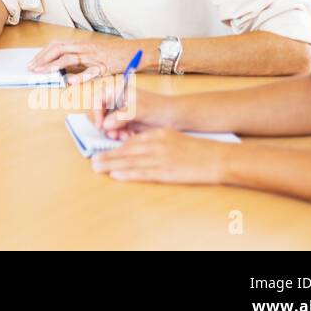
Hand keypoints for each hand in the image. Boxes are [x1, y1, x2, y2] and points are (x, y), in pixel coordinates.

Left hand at [28, 37, 145, 84]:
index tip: (32, 62)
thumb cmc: (113, 52)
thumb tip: (60, 65)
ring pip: (71, 58)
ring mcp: (94, 56)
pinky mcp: (105, 66)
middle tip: (32, 68)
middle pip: (59, 50)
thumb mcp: (92, 51)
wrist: (135, 50)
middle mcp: (85, 48)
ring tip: (43, 72)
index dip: (43, 53)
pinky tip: (70, 81)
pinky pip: (91, 71)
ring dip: (54, 66)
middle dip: (43, 59)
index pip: (57, 45)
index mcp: (81, 44)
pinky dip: (80, 76)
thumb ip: (78, 56)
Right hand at [88, 74, 174, 137]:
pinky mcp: (123, 124)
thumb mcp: (139, 110)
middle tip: (113, 135)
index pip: (97, 99)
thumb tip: (104, 126)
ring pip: (105, 125)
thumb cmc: (158, 108)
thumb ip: (121, 116)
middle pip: (98, 112)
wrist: (174, 118)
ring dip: (112, 133)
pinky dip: (119, 136)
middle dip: (103, 125)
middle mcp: (115, 101)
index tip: (100, 126)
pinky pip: (113, 132)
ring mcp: (119, 113)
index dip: (96, 112)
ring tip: (125, 136)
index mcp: (117, 91)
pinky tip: (129, 137)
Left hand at [90, 128, 231, 184]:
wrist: (217, 157)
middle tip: (93, 160)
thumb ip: (156, 141)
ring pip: (130, 161)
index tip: (103, 151)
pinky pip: (143, 173)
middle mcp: (156, 144)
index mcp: (158, 135)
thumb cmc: (197, 150)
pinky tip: (116, 175)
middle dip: (108, 155)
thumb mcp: (173, 138)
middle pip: (127, 150)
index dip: (116, 147)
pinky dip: (127, 174)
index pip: (132, 141)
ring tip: (97, 167)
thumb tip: (139, 146)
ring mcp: (161, 158)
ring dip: (111, 164)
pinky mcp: (167, 171)